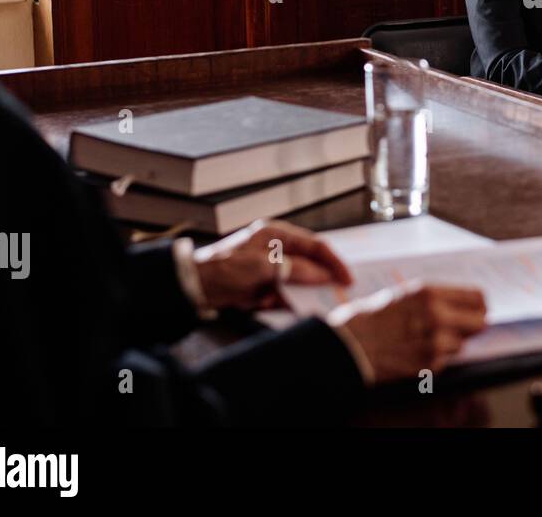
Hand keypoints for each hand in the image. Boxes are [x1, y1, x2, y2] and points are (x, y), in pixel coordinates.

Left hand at [192, 219, 350, 310]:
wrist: (194, 286)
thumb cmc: (225, 268)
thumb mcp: (264, 267)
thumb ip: (296, 269)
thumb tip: (323, 275)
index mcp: (278, 235)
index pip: (315, 245)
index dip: (334, 262)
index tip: (347, 279)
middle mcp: (277, 249)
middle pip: (310, 263)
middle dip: (323, 279)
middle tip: (340, 294)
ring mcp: (271, 268)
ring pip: (299, 281)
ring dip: (305, 293)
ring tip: (316, 305)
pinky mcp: (264, 286)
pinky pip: (285, 294)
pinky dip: (288, 301)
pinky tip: (288, 307)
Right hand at [332, 282, 486, 382]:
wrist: (353, 345)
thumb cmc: (376, 318)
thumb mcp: (407, 295)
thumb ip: (438, 298)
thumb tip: (468, 305)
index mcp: (430, 293)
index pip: (478, 297)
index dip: (478, 306)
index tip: (475, 311)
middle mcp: (436, 315)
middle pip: (480, 322)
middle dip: (472, 326)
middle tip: (460, 329)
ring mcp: (434, 341)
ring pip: (462, 344)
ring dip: (451, 344)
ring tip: (426, 340)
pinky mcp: (429, 364)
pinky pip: (445, 361)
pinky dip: (436, 359)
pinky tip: (416, 352)